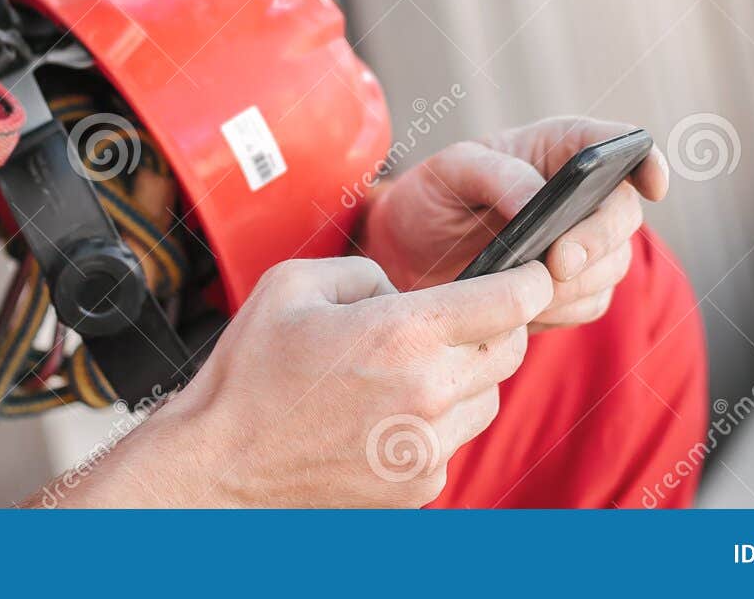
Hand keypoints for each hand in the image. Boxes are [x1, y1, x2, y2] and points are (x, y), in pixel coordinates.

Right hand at [55, 255, 553, 507]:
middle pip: (509, 349)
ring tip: (402, 370)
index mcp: (403, 334)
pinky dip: (435, 421)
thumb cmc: (251, 372)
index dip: (530, 278)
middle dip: (492, 326)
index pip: (509, 301)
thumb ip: (368, 269)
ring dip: (464, 375)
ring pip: (487, 397)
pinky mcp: (420, 485)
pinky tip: (382, 412)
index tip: (532, 271)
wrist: (221, 467)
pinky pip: (454, 440)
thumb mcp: (295, 283)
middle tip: (448, 320)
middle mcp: (428, 394)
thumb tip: (404, 289)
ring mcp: (428, 448)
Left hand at [358, 116, 667, 328]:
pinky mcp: (573, 287)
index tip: (651, 184)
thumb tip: (537, 200)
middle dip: (597, 241)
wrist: (411, 253)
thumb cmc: (434, 196)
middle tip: (558, 263)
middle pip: (624, 213)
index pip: (620, 143)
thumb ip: (496, 175)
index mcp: (562, 149)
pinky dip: (560, 310)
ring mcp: (584, 243)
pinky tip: (521, 307)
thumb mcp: (451, 170)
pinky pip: (588, 303)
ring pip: (612, 265)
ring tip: (525, 290)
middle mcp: (585, 195)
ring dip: (576, 283)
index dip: (645, 160)